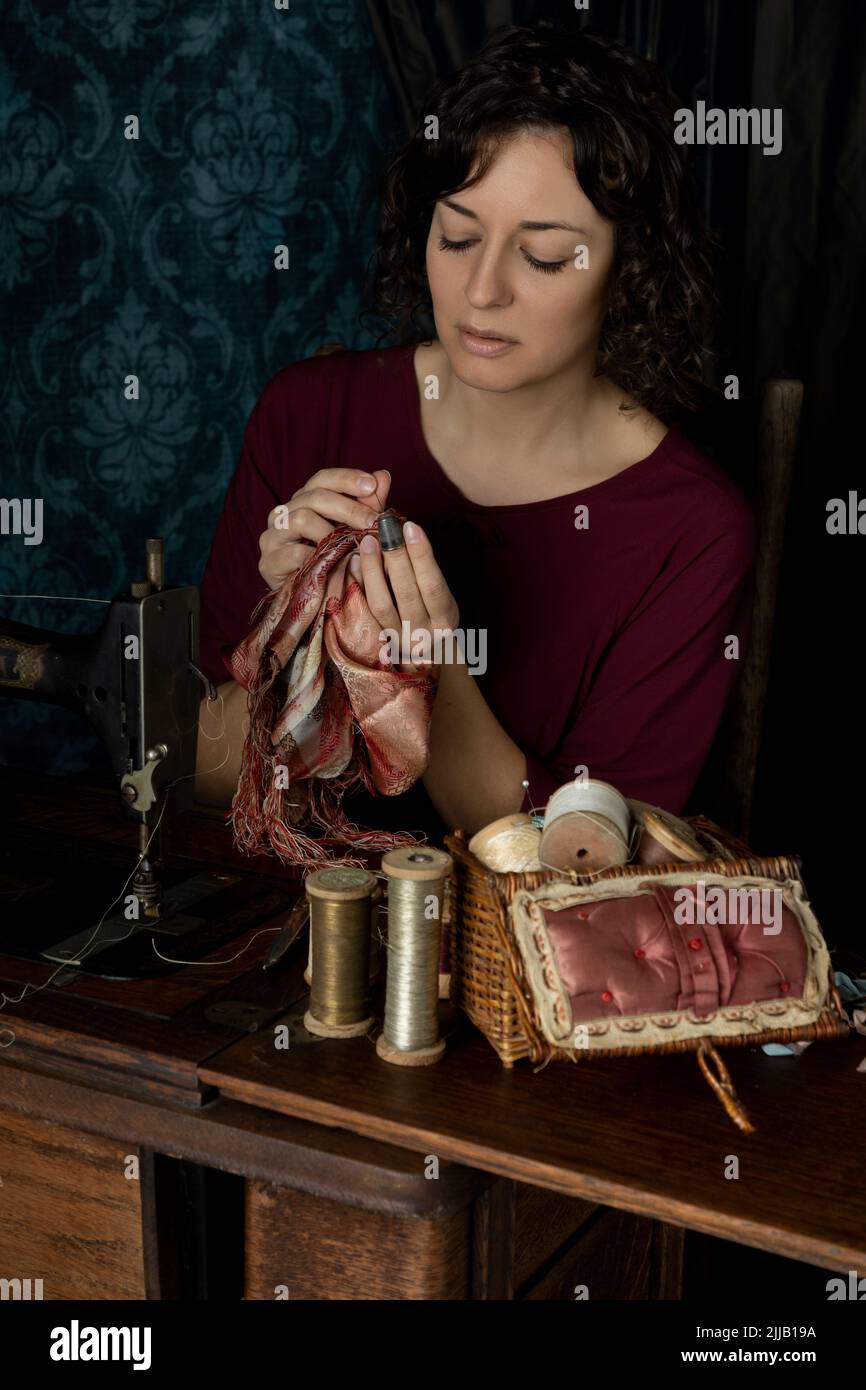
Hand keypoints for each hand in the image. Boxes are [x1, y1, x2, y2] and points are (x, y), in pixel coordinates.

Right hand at [258, 468, 390, 590]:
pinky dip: (318, 557)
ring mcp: (272, 536)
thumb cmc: (336, 563)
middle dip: (349, 508)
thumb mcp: (356, 532)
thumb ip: (368, 505)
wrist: (312, 604)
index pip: (322, 479)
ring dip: (334, 532)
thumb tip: (383, 476)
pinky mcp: (268, 562)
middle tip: (373, 522)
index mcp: (304, 501)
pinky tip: (335, 563)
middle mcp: (284, 513)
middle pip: (315, 497)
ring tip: (355, 545)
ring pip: (302, 519)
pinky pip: (294, 553)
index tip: (373, 485)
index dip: (347, 478)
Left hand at [349, 521, 459, 673]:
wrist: (421, 654)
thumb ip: (424, 570)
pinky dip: (358, 584)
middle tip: (385, 528)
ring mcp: (397, 641)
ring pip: (382, 605)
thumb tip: (402, 530)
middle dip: (395, 557)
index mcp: (444, 620)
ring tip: (369, 542)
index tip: (410, 527)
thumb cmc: (431, 614)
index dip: (422, 555)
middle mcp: (422, 634)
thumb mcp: (438, 597)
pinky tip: (354, 562)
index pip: (433, 585)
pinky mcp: (376, 642)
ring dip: (373, 570)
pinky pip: (363, 611)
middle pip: (406, 594)